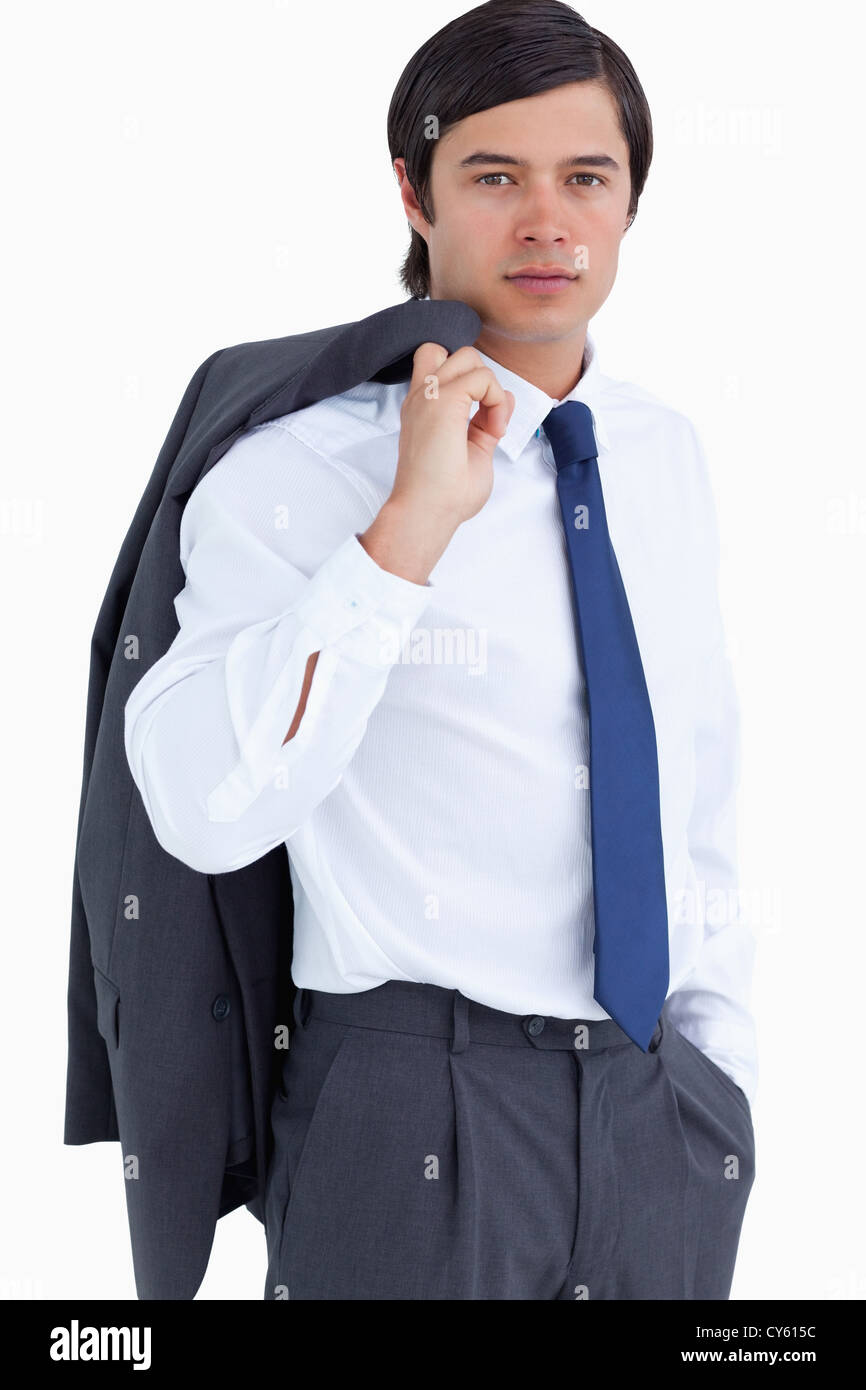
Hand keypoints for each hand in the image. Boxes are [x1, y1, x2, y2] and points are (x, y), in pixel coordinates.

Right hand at [390, 342, 515, 526]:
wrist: (427, 513)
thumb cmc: (445, 495)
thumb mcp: (475, 451)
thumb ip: (487, 422)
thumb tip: (506, 396)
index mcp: (424, 408)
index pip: (445, 368)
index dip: (472, 384)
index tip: (483, 423)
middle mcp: (422, 397)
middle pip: (456, 354)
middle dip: (482, 379)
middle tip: (488, 420)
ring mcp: (429, 396)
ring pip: (469, 356)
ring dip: (491, 388)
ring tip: (492, 427)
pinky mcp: (442, 400)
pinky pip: (482, 377)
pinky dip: (496, 400)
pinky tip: (493, 430)